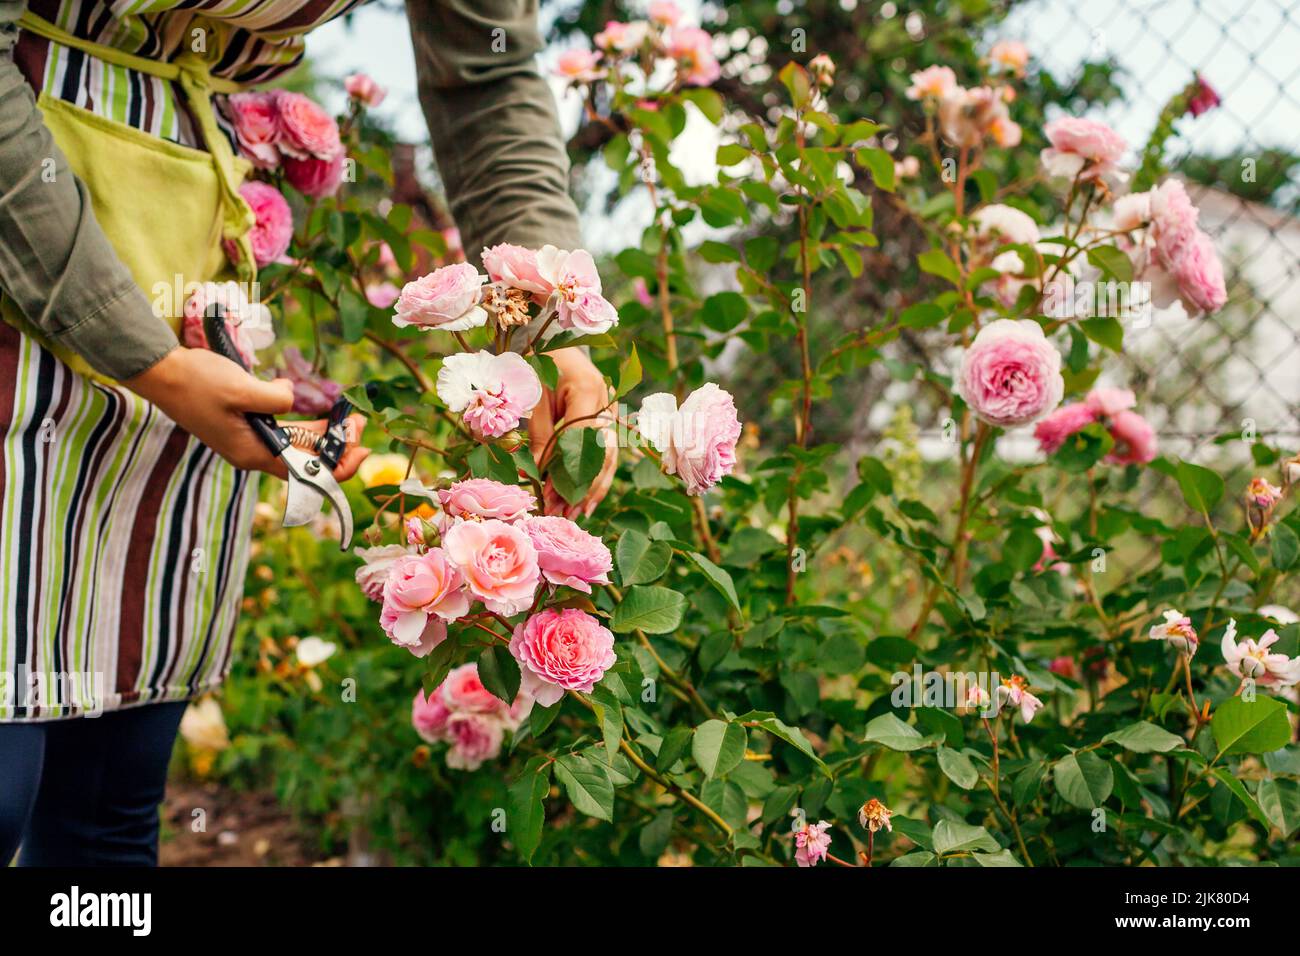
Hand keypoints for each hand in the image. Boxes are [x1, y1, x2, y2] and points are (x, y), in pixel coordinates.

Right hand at [126, 347, 369, 480]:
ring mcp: (248, 442)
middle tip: (359, 422)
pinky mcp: (244, 427)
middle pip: (305, 461)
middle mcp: (252, 454)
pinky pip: (281, 433)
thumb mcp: (241, 388)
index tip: (361, 449)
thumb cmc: (197, 382)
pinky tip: (318, 411)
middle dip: (336, 445)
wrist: (161, 373)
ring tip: (347, 416)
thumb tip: (293, 398)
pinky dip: (302, 425)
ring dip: (322, 434)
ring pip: (295, 446)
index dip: (339, 466)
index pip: (307, 473)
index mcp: (253, 454)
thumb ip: (275, 399)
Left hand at [528, 346, 617, 517]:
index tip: (547, 494)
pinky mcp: (608, 421)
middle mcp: (606, 402)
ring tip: (579, 513)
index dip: (564, 470)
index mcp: (586, 388)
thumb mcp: (534, 396)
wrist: (555, 344)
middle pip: (600, 453)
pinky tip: (588, 499)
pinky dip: (598, 478)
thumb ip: (537, 434)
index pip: (578, 439)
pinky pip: (607, 453)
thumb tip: (531, 474)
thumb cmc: (539, 364)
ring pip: (609, 457)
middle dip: (583, 486)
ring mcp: (611, 412)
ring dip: (594, 488)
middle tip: (564, 512)